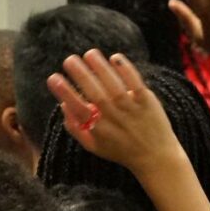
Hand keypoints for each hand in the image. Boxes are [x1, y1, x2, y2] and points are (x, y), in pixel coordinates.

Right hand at [47, 50, 183, 174]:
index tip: (53, 77)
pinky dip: (125, 70)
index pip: (78, 108)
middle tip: (69, 59)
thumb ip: (75, 129)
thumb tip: (62, 106)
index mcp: (99, 129)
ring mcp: (131, 108)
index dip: (64, 92)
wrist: (155, 156)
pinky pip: (135, 82)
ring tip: (89, 53)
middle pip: (95, 93)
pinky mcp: (147, 101)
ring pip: (114, 85)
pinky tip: (114, 57)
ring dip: (100, 67)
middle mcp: (114, 118)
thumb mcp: (94, 146)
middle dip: (80, 74)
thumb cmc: (121, 150)